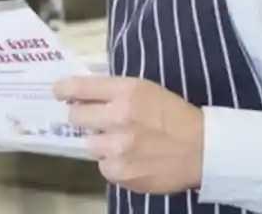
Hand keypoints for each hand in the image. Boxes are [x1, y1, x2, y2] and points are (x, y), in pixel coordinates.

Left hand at [54, 76, 203, 193]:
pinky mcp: (120, 173)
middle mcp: (118, 118)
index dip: (64, 89)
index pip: (79, 88)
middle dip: (84, 117)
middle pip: (76, 117)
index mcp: (126, 92)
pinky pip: (103, 166)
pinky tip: (132, 158)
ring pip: (89, 144)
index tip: (59, 92)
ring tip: (123, 142)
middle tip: (97, 120)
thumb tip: (83, 95)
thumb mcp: (147, 90)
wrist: (202, 150)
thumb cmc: (175, 116)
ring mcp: (118, 148)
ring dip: (101, 143)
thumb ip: (116, 92)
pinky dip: (113, 163)